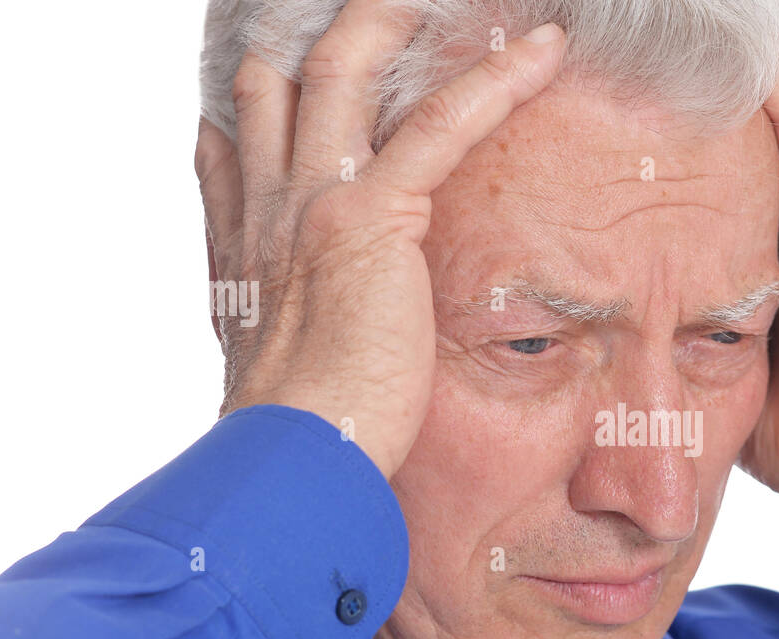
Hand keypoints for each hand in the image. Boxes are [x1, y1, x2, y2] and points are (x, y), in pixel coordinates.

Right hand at [195, 4, 565, 476]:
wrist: (294, 454)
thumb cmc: (300, 423)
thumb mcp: (275, 354)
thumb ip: (278, 306)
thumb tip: (286, 305)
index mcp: (246, 233)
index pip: (238, 129)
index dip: (262, 84)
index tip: (288, 59)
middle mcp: (268, 200)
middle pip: (280, 77)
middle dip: (327, 29)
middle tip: (384, 5)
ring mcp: (312, 200)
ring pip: (346, 72)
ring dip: (396, 21)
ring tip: (454, 3)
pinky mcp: (371, 218)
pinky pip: (438, 126)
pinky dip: (494, 81)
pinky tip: (540, 51)